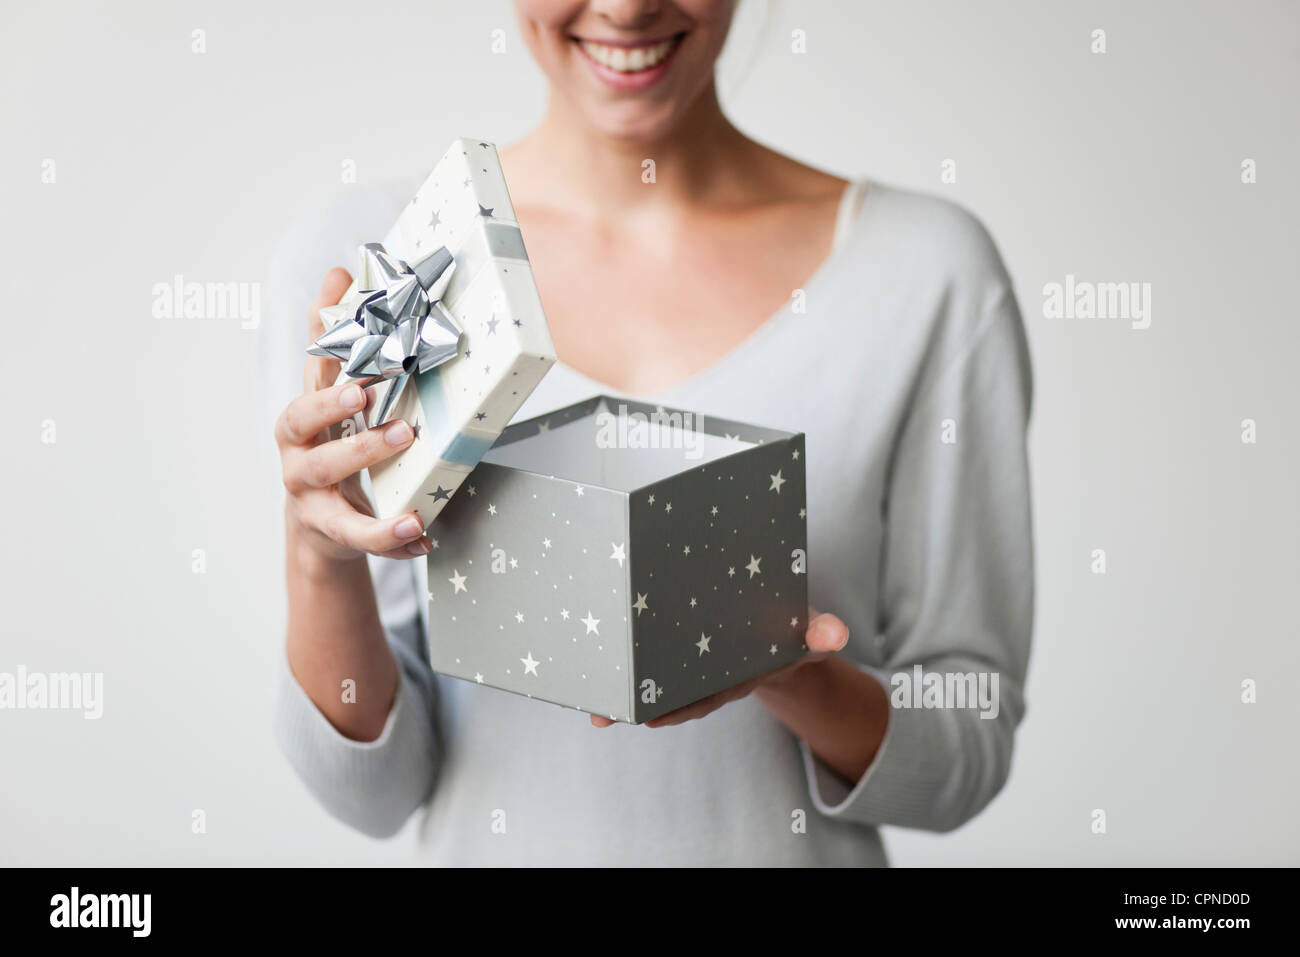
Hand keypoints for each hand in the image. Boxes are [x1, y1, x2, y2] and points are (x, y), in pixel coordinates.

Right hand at [275, 269, 432, 564]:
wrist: (319, 526)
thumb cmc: (333, 448)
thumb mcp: (334, 397)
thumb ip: (337, 343)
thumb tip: (340, 271)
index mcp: (304, 410)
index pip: (309, 372)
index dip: (325, 352)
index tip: (343, 337)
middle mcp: (297, 448)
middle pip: (304, 422)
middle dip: (338, 410)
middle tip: (376, 401)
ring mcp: (309, 491)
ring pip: (330, 477)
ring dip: (367, 460)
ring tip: (406, 451)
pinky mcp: (331, 528)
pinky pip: (361, 534)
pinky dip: (391, 536)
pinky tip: (421, 533)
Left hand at [589, 612, 850, 727]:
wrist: (768, 628)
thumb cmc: (783, 631)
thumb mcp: (803, 632)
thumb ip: (817, 633)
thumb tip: (836, 632)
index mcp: (732, 678)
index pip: (703, 698)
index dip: (679, 708)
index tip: (655, 718)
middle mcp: (703, 679)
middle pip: (667, 695)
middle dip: (638, 704)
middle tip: (606, 709)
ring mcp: (684, 667)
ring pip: (649, 683)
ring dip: (620, 689)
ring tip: (589, 699)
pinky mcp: (668, 650)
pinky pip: (643, 661)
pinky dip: (620, 666)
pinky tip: (590, 667)